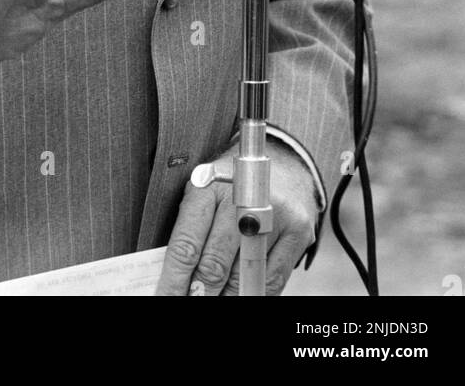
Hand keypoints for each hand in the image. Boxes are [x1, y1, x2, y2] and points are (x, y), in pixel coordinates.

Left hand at [155, 140, 317, 295]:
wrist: (285, 164)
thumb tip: (177, 277)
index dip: (175, 278)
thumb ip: (190, 230)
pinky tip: (241, 295)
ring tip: (214, 300)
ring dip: (227, 296)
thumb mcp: (204, 192)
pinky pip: (273, 278)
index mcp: (210, 185)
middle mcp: (243, 197)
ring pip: (244, 275)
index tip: (167, 297)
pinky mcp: (297, 231)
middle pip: (216, 263)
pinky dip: (254, 292)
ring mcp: (275, 214)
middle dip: (200, 292)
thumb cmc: (233, 184)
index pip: (187, 243)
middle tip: (191, 301)